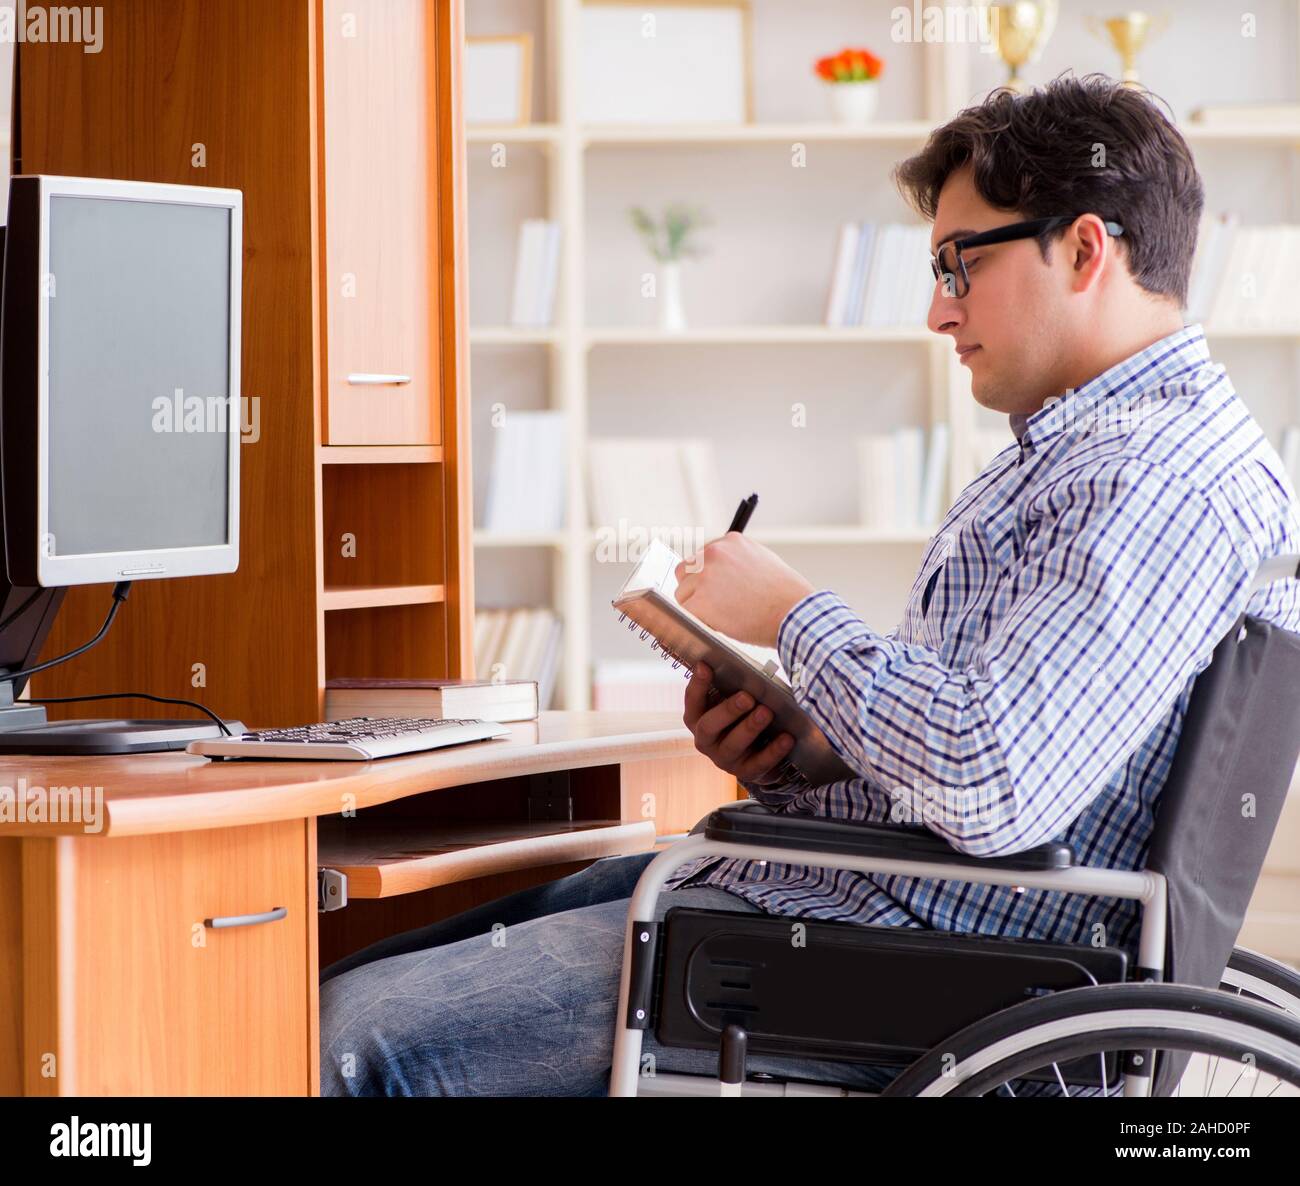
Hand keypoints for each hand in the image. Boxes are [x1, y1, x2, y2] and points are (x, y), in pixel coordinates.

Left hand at [673, 532, 814, 647]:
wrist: (793, 612)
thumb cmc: (786, 594)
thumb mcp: (764, 561)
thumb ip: (740, 561)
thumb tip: (726, 573)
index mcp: (730, 542)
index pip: (702, 557)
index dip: (708, 578)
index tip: (716, 590)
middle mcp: (715, 553)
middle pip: (685, 571)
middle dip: (695, 589)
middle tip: (714, 605)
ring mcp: (705, 576)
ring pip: (683, 594)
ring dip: (697, 607)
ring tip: (723, 615)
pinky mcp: (700, 600)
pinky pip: (686, 613)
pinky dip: (699, 622)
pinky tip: (719, 624)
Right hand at [684, 662, 793, 783]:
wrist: (756, 753)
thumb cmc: (742, 716)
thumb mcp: (733, 699)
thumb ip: (732, 684)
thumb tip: (743, 658)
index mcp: (699, 718)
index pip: (693, 701)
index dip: (697, 684)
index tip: (706, 665)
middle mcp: (706, 740)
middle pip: (709, 726)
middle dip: (728, 710)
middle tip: (747, 697)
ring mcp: (723, 759)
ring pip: (732, 746)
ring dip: (750, 728)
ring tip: (766, 712)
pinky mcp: (744, 772)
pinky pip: (758, 764)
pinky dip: (773, 751)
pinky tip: (787, 737)